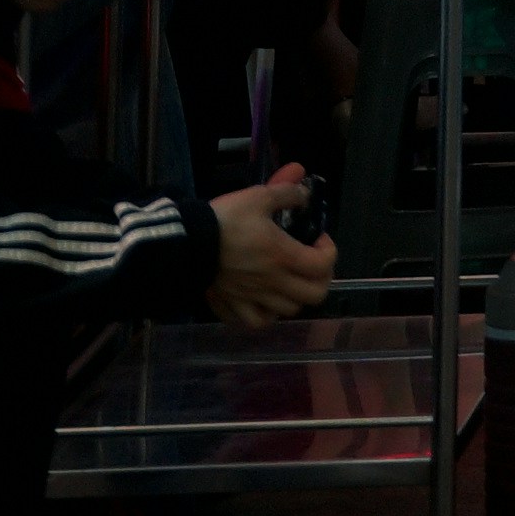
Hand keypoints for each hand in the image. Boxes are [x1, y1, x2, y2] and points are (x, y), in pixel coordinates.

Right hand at [206, 181, 337, 324]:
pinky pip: (255, 321)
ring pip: (288, 311)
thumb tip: (305, 195)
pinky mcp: (230, 307)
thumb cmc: (225, 220)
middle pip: (314, 295)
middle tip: (310, 263)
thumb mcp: (258, 197)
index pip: (324, 265)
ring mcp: (251, 298)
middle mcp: (272, 283)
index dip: (329, 251)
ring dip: (294, 296)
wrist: (185, 243)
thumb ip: (287, 194)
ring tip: (287, 280)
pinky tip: (262, 301)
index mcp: (283, 257)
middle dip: (320, 278)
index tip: (317, 238)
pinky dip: (265, 314)